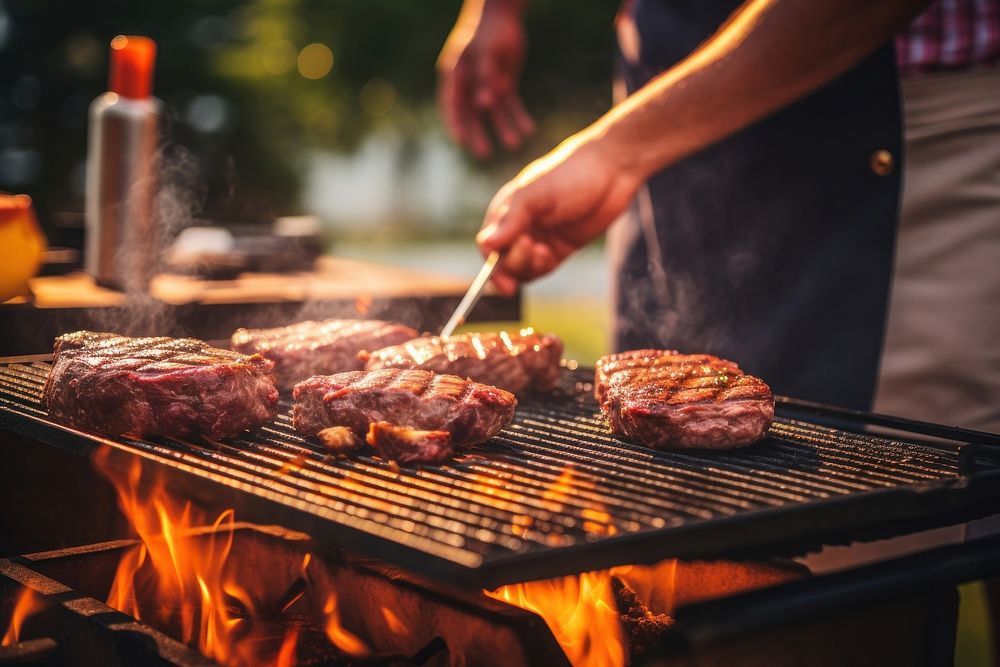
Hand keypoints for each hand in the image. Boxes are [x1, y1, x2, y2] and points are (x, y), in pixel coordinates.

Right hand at [437, 0, 534, 157]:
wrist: (503, 14)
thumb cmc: (490, 30)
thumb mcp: (487, 51)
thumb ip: (486, 77)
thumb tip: (484, 105)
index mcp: (456, 74)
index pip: (453, 104)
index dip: (456, 124)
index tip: (461, 142)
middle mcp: (469, 83)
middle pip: (471, 114)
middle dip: (478, 134)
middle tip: (484, 155)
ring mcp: (486, 85)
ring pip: (493, 112)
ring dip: (503, 128)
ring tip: (515, 144)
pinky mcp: (503, 84)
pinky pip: (510, 105)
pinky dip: (518, 117)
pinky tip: (529, 130)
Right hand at [476, 131, 643, 294]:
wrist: (611, 171)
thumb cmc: (569, 175)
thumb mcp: (535, 195)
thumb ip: (511, 220)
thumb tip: (487, 244)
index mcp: (506, 210)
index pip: (488, 245)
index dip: (493, 263)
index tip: (504, 276)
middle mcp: (519, 226)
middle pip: (504, 261)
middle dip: (515, 262)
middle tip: (533, 246)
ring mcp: (540, 238)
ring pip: (522, 268)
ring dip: (529, 266)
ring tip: (545, 251)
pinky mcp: (559, 248)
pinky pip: (542, 268)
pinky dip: (542, 267)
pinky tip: (550, 254)